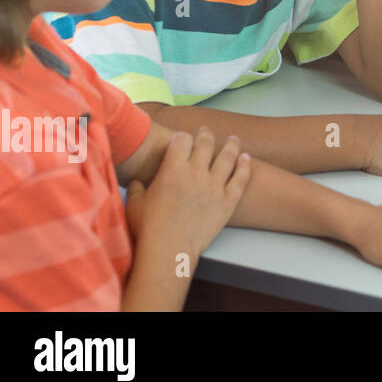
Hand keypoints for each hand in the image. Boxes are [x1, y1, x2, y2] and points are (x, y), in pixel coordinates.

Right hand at [125, 127, 250, 258]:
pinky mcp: (227, 201)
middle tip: (206, 132)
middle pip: (206, 144)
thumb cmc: (148, 228)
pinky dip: (245, 166)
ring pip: (228, 157)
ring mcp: (214, 186)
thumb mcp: (134, 204)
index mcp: (172, 169)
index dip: (182, 137)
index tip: (182, 139)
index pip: (182, 140)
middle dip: (205, 135)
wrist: (169, 249)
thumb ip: (137, 188)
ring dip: (231, 145)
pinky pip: (240, 179)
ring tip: (233, 139)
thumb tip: (136, 181)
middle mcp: (196, 172)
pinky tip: (246, 158)